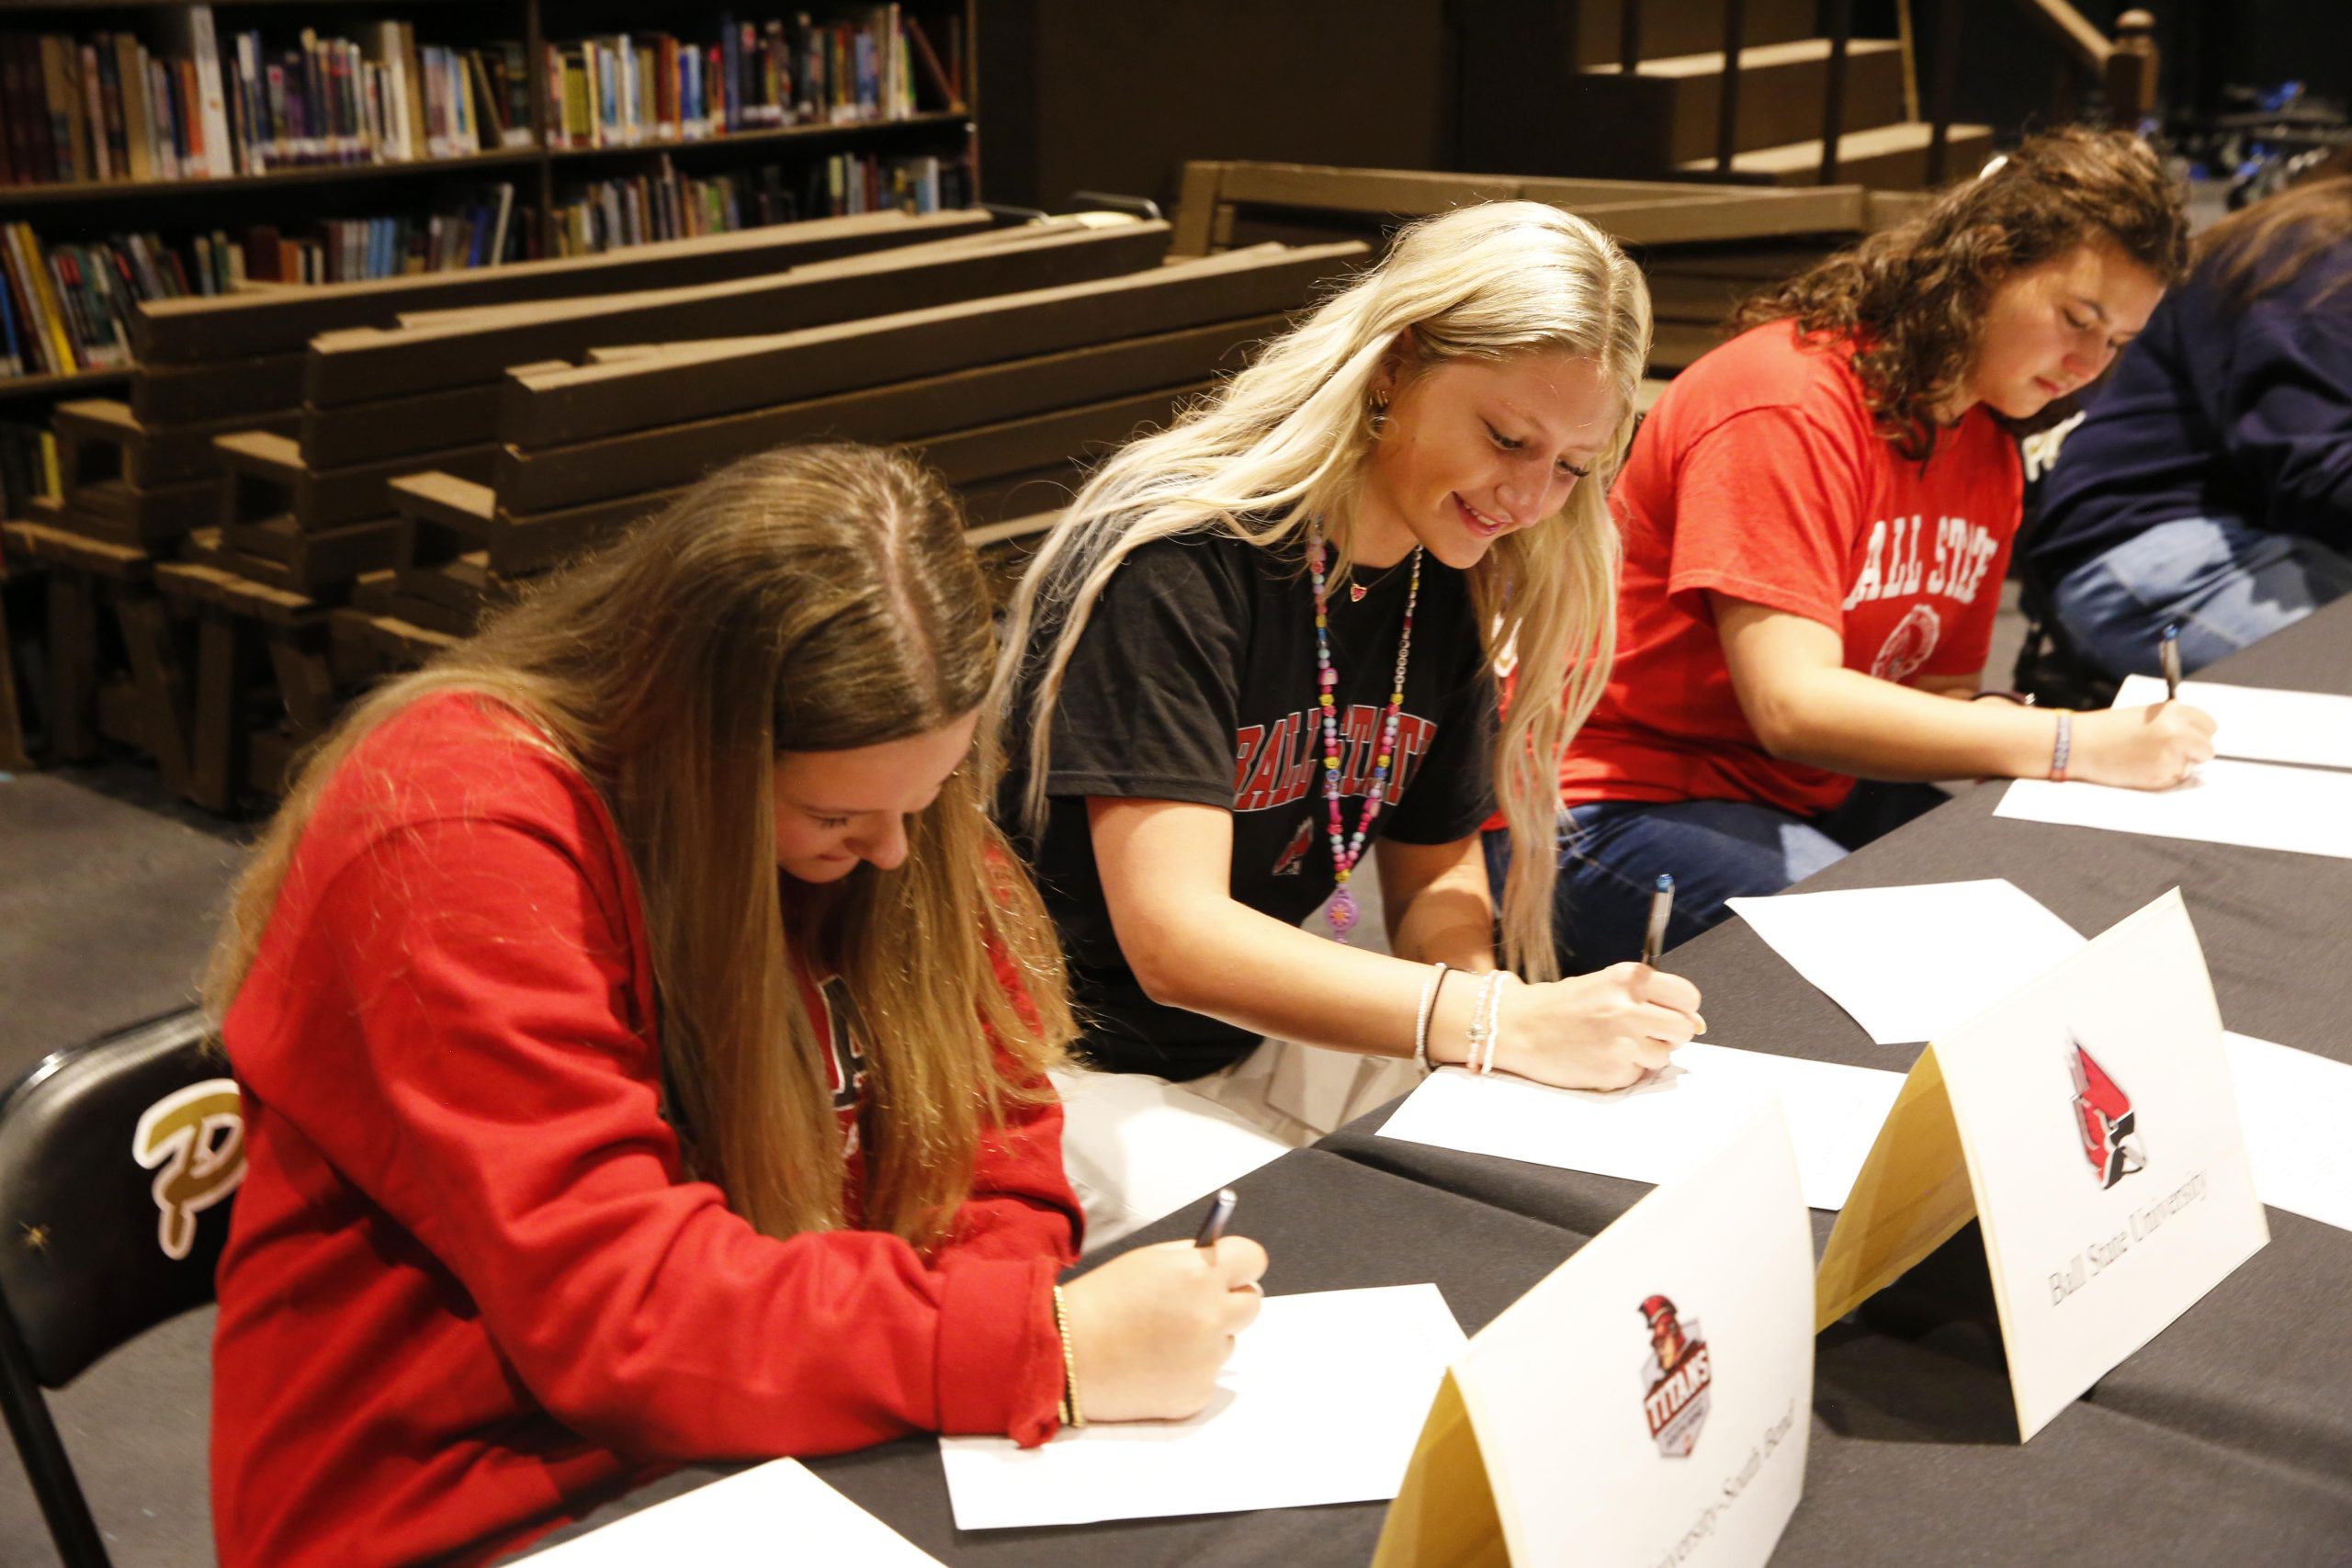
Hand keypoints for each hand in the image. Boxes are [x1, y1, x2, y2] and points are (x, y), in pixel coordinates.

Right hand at [1060, 1235, 1267, 1422]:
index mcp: (1199, 1274)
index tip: (1230, 1269)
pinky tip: (1154, 1364)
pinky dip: (1188, 1369)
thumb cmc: (1101, 1301)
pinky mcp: (1197, 1393)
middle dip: (1230, 1299)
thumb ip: (1191, 1257)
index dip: (1240, 1263)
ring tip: (1159, 1338)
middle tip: (1196, 1304)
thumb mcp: (1147, 1260)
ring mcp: (1207, 1359)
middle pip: (1252, 1302)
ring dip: (1206, 1337)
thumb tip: (1223, 1258)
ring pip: (1227, 1340)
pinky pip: (1207, 1373)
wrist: (1064, 1356)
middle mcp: (1211, 1316)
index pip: (1254, 1259)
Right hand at [1492, 966, 1704, 1090]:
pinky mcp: (1613, 1069)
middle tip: (1643, 1033)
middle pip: (1684, 1028)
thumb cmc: (1561, 1006)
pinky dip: (1624, 1070)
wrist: (1518, 1027)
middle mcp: (1628, 1007)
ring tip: (1613, 1044)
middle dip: (1670, 1035)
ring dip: (1646, 1055)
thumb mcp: (1606, 986)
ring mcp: (1622, 1041)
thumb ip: (1649, 999)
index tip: (1670, 1014)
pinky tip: (1600, 1058)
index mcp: (1628, 978)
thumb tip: (1697, 1023)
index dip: (1683, 1008)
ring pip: (1664, 1056)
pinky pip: (1638, 1074)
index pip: (1687, 996)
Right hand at [2069, 703, 2215, 789]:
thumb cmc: (2108, 728)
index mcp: (2174, 712)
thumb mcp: (2146, 714)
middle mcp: (2178, 734)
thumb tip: (2195, 735)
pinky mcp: (2161, 777)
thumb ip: (2173, 721)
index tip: (2188, 736)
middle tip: (2170, 751)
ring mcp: (2171, 757)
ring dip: (2177, 765)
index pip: (2209, 726)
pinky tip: (2141, 767)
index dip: (2198, 732)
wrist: (2079, 745)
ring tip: (2148, 758)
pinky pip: (2174, 780)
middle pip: (2207, 749)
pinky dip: (2163, 776)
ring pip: (2190, 767)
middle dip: (2193, 752)